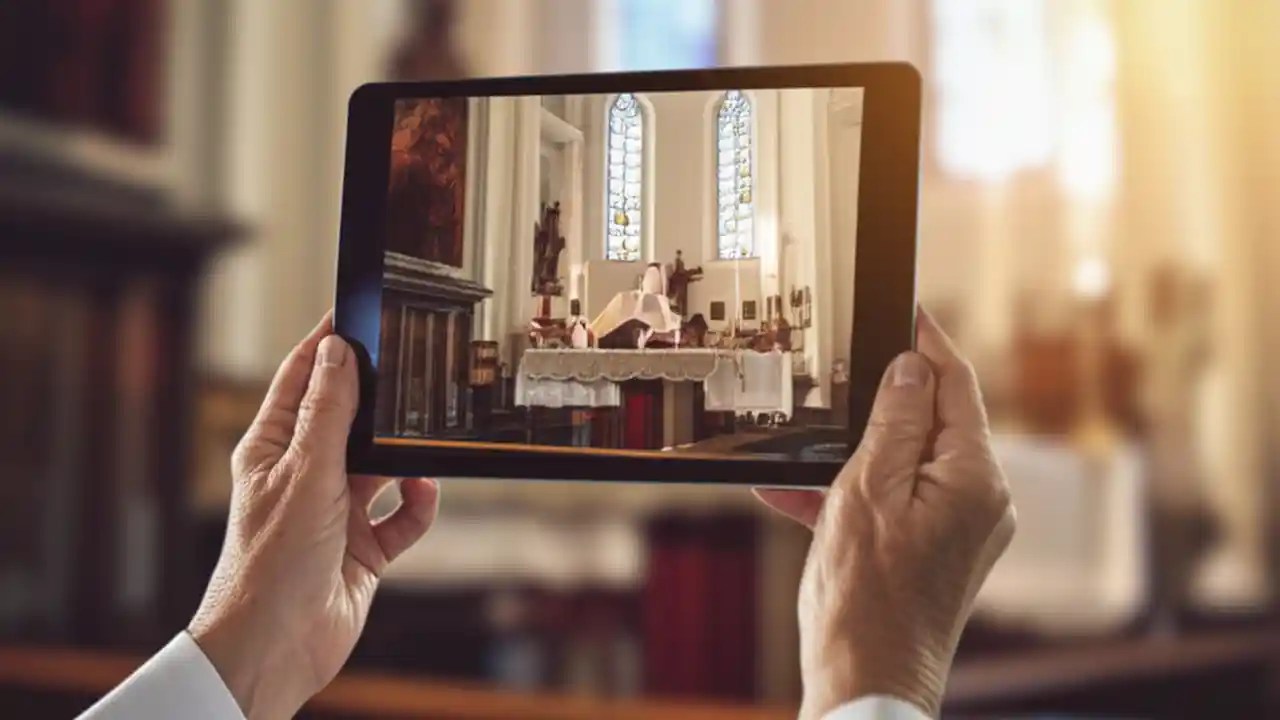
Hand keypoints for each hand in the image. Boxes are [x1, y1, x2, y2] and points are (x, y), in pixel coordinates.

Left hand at [188, 314, 439, 719]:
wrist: (278, 645)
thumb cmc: (270, 564)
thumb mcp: (305, 473)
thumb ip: (328, 413)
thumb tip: (338, 352)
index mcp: (274, 449)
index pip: (302, 380)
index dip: (326, 344)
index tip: (353, 310)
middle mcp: (305, 475)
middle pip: (349, 420)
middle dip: (378, 403)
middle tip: (409, 373)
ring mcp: (335, 511)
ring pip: (382, 467)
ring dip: (404, 458)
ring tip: (422, 444)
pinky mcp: (363, 548)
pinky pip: (402, 516)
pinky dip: (418, 505)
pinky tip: (424, 494)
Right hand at [755, 309, 1014, 718]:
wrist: (866, 682)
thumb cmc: (865, 597)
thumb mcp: (868, 490)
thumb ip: (895, 422)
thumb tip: (911, 366)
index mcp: (974, 477)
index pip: (956, 385)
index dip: (927, 341)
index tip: (905, 307)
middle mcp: (981, 501)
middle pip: (934, 422)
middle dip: (882, 401)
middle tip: (840, 373)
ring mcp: (961, 529)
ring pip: (908, 463)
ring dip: (855, 454)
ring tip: (802, 447)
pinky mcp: (936, 552)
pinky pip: (897, 503)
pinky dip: (854, 495)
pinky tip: (795, 496)